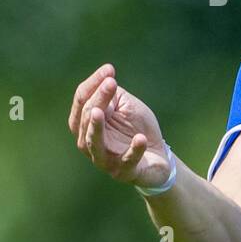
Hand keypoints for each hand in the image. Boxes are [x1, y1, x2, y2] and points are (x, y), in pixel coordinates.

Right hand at [69, 63, 171, 188]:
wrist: (159, 158)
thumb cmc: (137, 129)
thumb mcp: (125, 107)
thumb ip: (113, 94)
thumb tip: (106, 76)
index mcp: (85, 124)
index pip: (81, 101)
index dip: (93, 85)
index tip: (109, 69)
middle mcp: (88, 142)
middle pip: (87, 117)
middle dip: (98, 99)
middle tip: (111, 82)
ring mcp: (104, 159)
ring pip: (93, 142)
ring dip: (96, 127)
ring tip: (100, 111)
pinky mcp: (123, 172)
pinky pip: (126, 161)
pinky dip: (133, 150)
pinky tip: (140, 139)